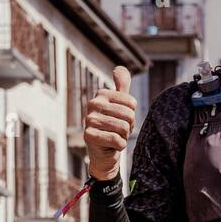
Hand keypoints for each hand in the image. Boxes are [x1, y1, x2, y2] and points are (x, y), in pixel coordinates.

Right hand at [84, 65, 136, 180]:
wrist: (103, 153)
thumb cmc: (113, 127)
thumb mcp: (119, 105)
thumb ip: (122, 87)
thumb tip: (119, 68)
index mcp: (101, 95)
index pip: (131, 103)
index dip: (132, 115)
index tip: (122, 119)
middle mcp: (93, 104)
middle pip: (128, 115)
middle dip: (129, 127)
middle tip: (120, 131)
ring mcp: (89, 120)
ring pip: (123, 128)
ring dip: (124, 137)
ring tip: (116, 137)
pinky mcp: (88, 136)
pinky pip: (117, 141)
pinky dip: (120, 146)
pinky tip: (112, 146)